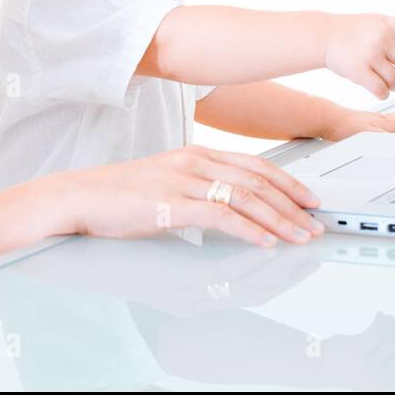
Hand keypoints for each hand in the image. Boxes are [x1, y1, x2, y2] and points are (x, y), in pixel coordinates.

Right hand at [60, 144, 326, 247]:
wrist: (79, 196)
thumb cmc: (119, 194)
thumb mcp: (167, 182)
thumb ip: (200, 188)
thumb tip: (232, 209)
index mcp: (196, 153)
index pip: (255, 164)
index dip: (288, 182)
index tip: (309, 199)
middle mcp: (194, 162)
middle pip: (257, 180)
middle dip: (292, 203)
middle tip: (315, 222)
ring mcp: (182, 181)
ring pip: (245, 197)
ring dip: (279, 219)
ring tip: (299, 235)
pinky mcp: (169, 204)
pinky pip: (219, 215)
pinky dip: (247, 229)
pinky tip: (264, 241)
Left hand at [319, 107, 394, 140]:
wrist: (326, 119)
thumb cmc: (344, 126)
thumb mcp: (371, 137)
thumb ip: (389, 141)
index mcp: (386, 122)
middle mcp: (381, 120)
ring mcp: (372, 121)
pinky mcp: (363, 125)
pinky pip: (385, 127)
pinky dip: (394, 130)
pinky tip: (388, 136)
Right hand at [323, 11, 394, 99]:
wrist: (323, 36)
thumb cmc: (354, 30)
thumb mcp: (378, 26)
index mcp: (389, 25)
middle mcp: (381, 39)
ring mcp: (370, 55)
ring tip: (389, 82)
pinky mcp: (359, 71)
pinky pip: (381, 90)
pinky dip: (384, 93)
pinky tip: (380, 90)